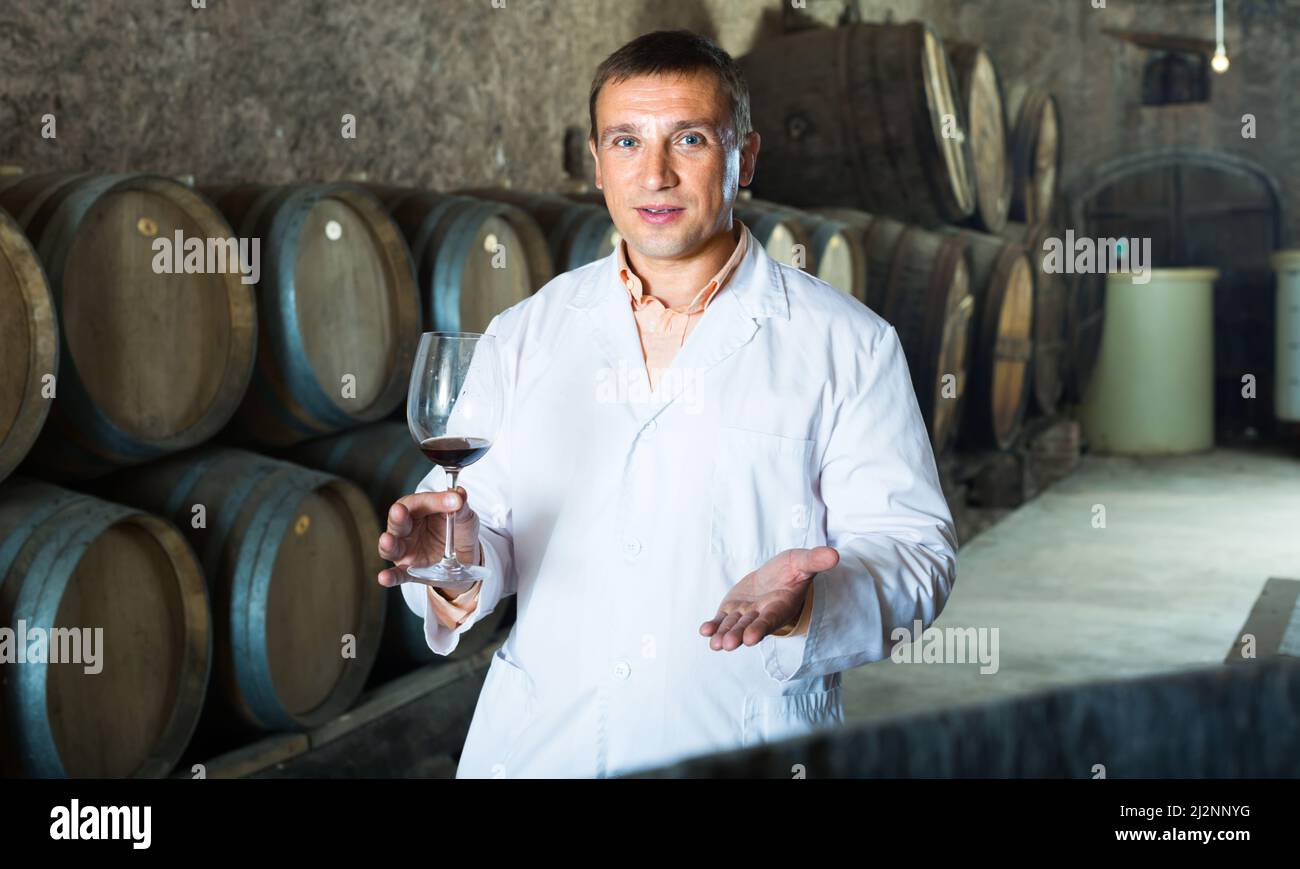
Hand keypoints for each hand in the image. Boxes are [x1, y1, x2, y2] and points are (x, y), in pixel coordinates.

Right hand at [376, 487, 480, 593]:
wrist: (465, 559)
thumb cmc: (459, 530)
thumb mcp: (465, 517)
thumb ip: (461, 506)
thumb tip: (459, 492)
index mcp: (418, 510)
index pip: (421, 502)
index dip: (436, 500)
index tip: (456, 500)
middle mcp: (407, 529)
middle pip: (398, 522)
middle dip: (398, 517)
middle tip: (399, 511)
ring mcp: (405, 551)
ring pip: (392, 547)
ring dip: (388, 544)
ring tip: (387, 540)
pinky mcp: (408, 571)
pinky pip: (398, 575)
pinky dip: (390, 577)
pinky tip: (384, 578)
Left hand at [700, 547, 838, 650]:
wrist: (777, 575)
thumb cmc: (792, 570)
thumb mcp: (803, 562)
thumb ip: (815, 560)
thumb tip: (834, 555)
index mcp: (779, 606)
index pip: (769, 619)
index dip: (760, 627)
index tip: (751, 637)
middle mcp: (761, 614)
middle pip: (748, 627)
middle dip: (738, 635)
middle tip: (729, 645)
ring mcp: (745, 614)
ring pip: (733, 626)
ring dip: (724, 635)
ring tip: (716, 644)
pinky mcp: (731, 611)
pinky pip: (721, 620)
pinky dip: (714, 626)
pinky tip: (705, 630)